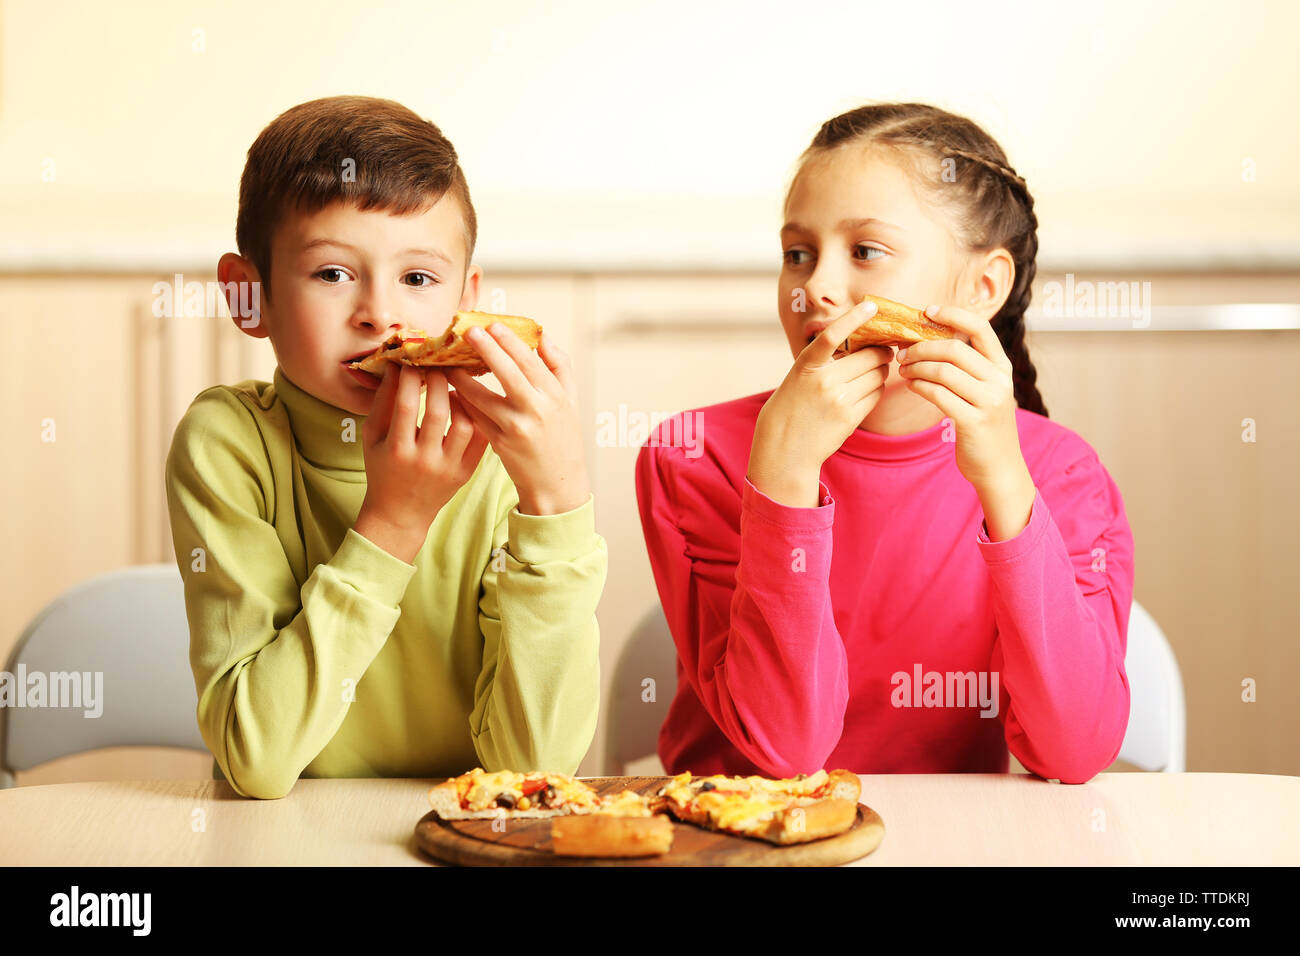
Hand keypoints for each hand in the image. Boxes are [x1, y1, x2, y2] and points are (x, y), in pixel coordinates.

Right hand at [355, 362, 489, 560]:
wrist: (400, 512)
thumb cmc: (382, 468)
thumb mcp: (373, 436)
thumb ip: (383, 401)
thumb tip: (397, 365)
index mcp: (397, 450)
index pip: (406, 404)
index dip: (411, 377)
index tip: (414, 360)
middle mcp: (425, 460)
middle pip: (439, 411)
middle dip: (440, 381)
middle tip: (439, 365)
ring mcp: (448, 468)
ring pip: (466, 425)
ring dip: (461, 399)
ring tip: (452, 387)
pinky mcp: (466, 473)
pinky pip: (480, 440)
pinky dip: (477, 417)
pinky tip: (466, 405)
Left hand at [445, 324, 590, 515]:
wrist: (558, 483)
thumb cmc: (563, 438)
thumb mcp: (570, 401)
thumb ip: (559, 367)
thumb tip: (543, 336)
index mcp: (555, 396)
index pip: (530, 362)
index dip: (509, 342)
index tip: (492, 324)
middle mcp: (536, 411)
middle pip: (509, 374)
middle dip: (486, 350)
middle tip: (467, 331)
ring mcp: (516, 428)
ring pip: (483, 397)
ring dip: (463, 378)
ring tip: (448, 362)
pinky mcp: (499, 444)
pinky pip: (476, 417)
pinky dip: (463, 401)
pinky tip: (452, 390)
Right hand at [749, 298, 892, 505]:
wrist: (784, 447)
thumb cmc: (792, 406)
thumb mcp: (800, 377)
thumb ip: (825, 361)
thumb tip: (865, 347)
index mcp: (807, 365)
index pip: (832, 335)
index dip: (853, 318)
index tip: (871, 306)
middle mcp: (824, 381)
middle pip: (871, 356)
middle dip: (881, 351)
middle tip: (883, 350)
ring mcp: (839, 400)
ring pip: (878, 375)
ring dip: (879, 371)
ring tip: (867, 375)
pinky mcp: (851, 418)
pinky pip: (876, 395)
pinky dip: (875, 389)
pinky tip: (863, 392)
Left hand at [895, 304, 1027, 490]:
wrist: (999, 468)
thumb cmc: (984, 426)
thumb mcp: (985, 392)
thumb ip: (969, 368)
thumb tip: (932, 341)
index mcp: (1002, 367)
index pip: (980, 328)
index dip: (953, 314)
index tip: (927, 311)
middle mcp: (999, 381)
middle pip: (953, 349)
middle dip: (921, 347)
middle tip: (902, 352)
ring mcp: (989, 401)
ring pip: (943, 371)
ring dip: (916, 367)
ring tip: (903, 370)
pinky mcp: (973, 421)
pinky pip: (938, 394)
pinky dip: (919, 386)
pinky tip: (911, 385)